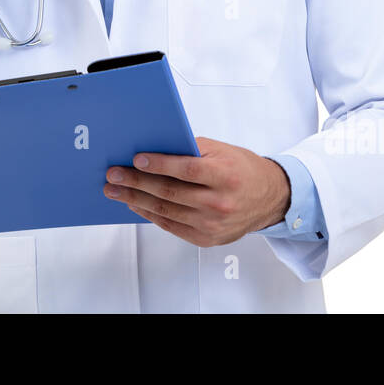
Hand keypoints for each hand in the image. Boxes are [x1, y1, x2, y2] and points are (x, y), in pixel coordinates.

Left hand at [102, 136, 290, 246]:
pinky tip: (135, 204)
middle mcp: (219, 203)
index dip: (160, 165)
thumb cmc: (243, 169)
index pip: (187, 170)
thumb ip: (191, 149)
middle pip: (170, 192)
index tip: (136, 159)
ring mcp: (212, 224)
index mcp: (226, 176)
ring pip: (166, 211)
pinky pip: (172, 226)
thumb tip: (155, 146)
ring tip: (116, 190)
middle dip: (137, 183)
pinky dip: (150, 214)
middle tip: (114, 175)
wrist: (269, 199)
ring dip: (136, 200)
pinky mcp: (207, 238)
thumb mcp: (222, 151)